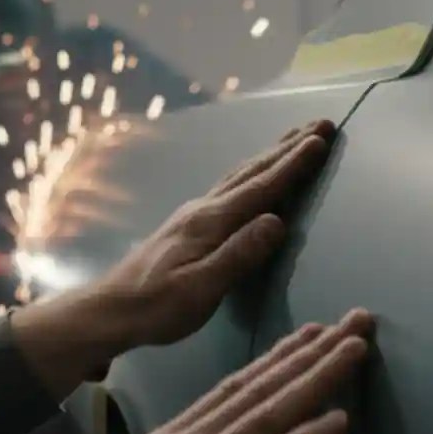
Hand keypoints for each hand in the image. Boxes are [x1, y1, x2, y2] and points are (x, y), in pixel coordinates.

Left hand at [11, 119, 336, 398]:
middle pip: (254, 170)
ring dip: (272, 154)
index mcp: (211, 222)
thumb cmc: (156, 307)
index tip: (321, 139)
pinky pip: (232, 186)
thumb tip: (277, 221)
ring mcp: (195, 213)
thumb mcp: (200, 289)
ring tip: (296, 138)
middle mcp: (205, 209)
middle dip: (289, 147)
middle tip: (322, 123)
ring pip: (241, 174)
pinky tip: (255, 174)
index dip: (293, 164)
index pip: (261, 188)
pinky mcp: (190, 224)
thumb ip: (239, 255)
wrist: (110, 310)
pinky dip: (254, 172)